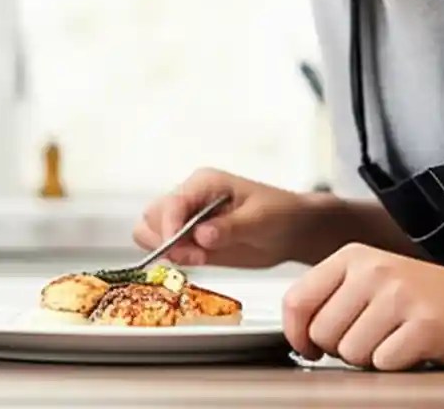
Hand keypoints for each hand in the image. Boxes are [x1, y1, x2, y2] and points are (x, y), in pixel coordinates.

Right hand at [133, 168, 316, 268]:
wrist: (292, 230)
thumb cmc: (281, 214)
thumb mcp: (261, 220)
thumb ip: (230, 228)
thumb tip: (201, 235)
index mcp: (204, 183)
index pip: (172, 203)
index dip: (170, 228)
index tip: (178, 250)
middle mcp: (190, 198)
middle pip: (152, 217)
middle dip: (165, 240)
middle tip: (195, 256)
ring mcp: (188, 219)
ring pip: (151, 232)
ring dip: (167, 251)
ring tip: (199, 258)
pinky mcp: (190, 239)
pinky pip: (167, 249)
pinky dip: (175, 259)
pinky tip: (200, 260)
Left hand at [283, 243, 443, 370]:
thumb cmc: (422, 300)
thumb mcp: (371, 282)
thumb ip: (331, 298)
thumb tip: (296, 335)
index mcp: (353, 256)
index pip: (297, 299)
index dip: (296, 334)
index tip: (309, 347)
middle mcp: (373, 269)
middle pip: (322, 333)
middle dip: (341, 349)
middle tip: (372, 338)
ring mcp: (400, 295)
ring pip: (350, 353)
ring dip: (370, 359)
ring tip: (394, 339)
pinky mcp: (424, 325)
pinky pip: (383, 364)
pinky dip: (396, 365)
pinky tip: (413, 347)